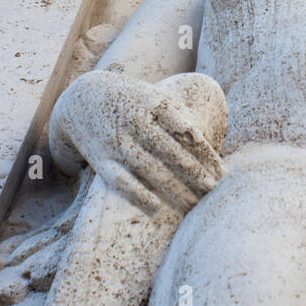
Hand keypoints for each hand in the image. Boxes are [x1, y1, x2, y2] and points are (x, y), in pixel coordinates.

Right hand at [49, 70, 226, 214]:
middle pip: (172, 152)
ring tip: (195, 203)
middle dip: (196, 173)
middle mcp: (136, 122)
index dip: (206, 154)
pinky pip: (120, 179)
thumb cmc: (133, 100)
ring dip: (174, 188)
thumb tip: (212, 145)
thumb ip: (181, 118)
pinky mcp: (101, 158)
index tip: (223, 172)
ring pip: (149, 168)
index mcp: (155, 104)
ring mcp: (117, 141)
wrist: (82, 98)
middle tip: (215, 191)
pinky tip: (156, 208)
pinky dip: (136, 193)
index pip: (187, 133)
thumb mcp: (157, 97)